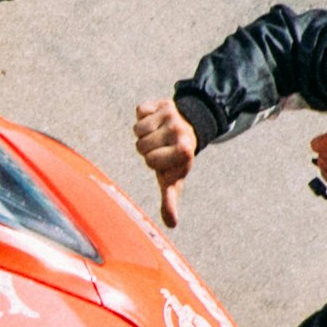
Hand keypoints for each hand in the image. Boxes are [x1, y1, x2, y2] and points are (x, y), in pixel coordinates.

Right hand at [127, 98, 196, 229]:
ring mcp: (171, 115)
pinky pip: (139, 111)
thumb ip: (170, 200)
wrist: (188, 127)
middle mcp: (179, 132)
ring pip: (138, 129)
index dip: (153, 162)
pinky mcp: (162, 102)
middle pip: (142, 146)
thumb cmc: (175, 159)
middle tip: (160, 145)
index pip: (151, 161)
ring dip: (143, 133)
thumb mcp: (174, 179)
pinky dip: (142, 116)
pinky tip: (154, 120)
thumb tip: (171, 224)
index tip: (164, 159)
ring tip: (157, 134)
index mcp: (183, 151)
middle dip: (146, 148)